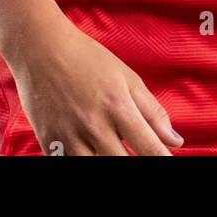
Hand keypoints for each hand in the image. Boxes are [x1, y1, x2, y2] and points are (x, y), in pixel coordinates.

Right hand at [8, 19, 184, 155]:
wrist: (40, 48)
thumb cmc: (86, 58)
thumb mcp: (126, 78)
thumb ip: (153, 112)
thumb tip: (175, 142)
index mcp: (118, 107)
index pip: (150, 149)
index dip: (163, 160)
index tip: (169, 162)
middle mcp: (95, 126)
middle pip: (123, 165)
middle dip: (135, 163)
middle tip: (135, 150)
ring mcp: (70, 138)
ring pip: (95, 168)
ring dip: (108, 161)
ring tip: (111, 147)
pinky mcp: (49, 144)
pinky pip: (70, 165)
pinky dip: (83, 160)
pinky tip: (90, 150)